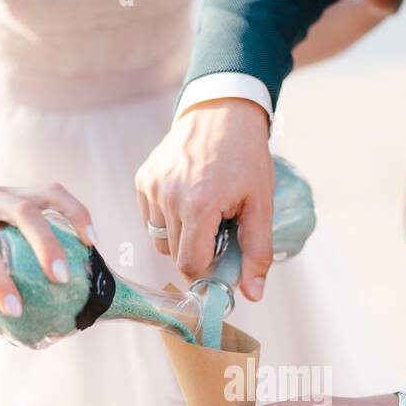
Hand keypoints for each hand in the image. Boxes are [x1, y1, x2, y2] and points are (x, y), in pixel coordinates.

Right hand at [0, 174, 94, 320]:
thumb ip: (10, 246)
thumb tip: (52, 291)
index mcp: (6, 194)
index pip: (50, 193)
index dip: (76, 212)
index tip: (93, 242)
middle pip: (26, 212)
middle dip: (47, 245)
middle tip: (63, 279)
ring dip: (2, 280)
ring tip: (16, 310)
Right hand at [135, 98, 273, 300]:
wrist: (223, 110)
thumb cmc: (246, 158)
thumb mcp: (261, 205)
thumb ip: (257, 252)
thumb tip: (253, 295)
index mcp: (198, 206)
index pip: (190, 264)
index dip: (207, 271)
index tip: (221, 261)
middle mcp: (169, 197)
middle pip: (174, 255)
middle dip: (197, 252)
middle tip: (219, 230)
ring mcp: (152, 187)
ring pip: (160, 239)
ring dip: (181, 237)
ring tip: (204, 212)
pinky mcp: (143, 179)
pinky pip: (151, 219)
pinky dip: (169, 219)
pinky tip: (188, 199)